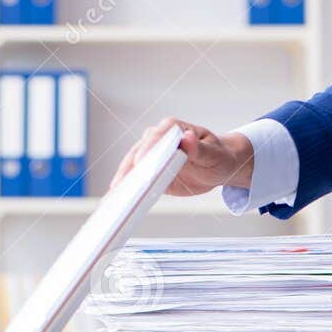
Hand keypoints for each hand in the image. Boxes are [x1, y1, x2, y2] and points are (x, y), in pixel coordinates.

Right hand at [110, 117, 253, 195]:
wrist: (219, 167)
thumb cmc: (218, 156)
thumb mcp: (214, 154)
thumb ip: (199, 149)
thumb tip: (187, 139)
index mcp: (173, 128)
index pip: (156, 137)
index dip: (148, 150)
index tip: (142, 163)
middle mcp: (158, 139)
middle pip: (138, 153)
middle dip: (129, 170)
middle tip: (122, 187)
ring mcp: (151, 156)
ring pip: (132, 167)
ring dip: (122, 183)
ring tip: (113, 200)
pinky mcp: (150, 173)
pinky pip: (136, 181)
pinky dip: (127, 191)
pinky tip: (119, 203)